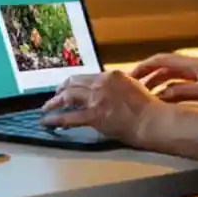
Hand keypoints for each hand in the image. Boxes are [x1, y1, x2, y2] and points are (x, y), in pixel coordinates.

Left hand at [40, 71, 162, 144]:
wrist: (151, 120)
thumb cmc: (148, 107)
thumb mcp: (133, 87)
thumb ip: (116, 86)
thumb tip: (106, 92)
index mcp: (111, 75)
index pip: (87, 77)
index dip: (75, 83)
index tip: (70, 87)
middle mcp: (101, 83)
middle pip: (74, 82)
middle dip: (61, 89)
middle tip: (55, 95)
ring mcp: (96, 99)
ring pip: (68, 96)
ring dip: (54, 102)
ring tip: (46, 108)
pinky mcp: (94, 115)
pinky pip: (69, 117)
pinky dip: (55, 119)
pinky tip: (47, 121)